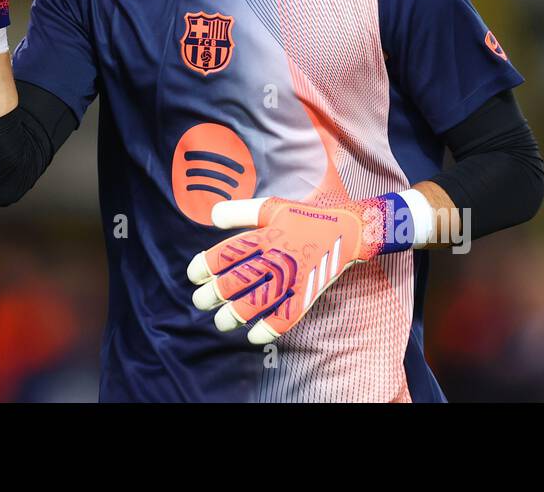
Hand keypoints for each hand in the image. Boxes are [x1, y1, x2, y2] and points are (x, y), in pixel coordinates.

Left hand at [186, 194, 409, 343]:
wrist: (348, 229)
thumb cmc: (305, 217)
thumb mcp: (272, 207)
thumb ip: (241, 212)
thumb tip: (212, 217)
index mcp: (265, 234)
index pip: (226, 254)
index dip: (205, 266)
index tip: (194, 275)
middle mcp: (276, 257)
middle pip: (236, 281)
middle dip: (212, 294)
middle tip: (199, 301)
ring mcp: (293, 277)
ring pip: (257, 303)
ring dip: (234, 315)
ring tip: (221, 322)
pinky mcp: (307, 293)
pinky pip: (286, 317)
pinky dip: (268, 329)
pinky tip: (253, 336)